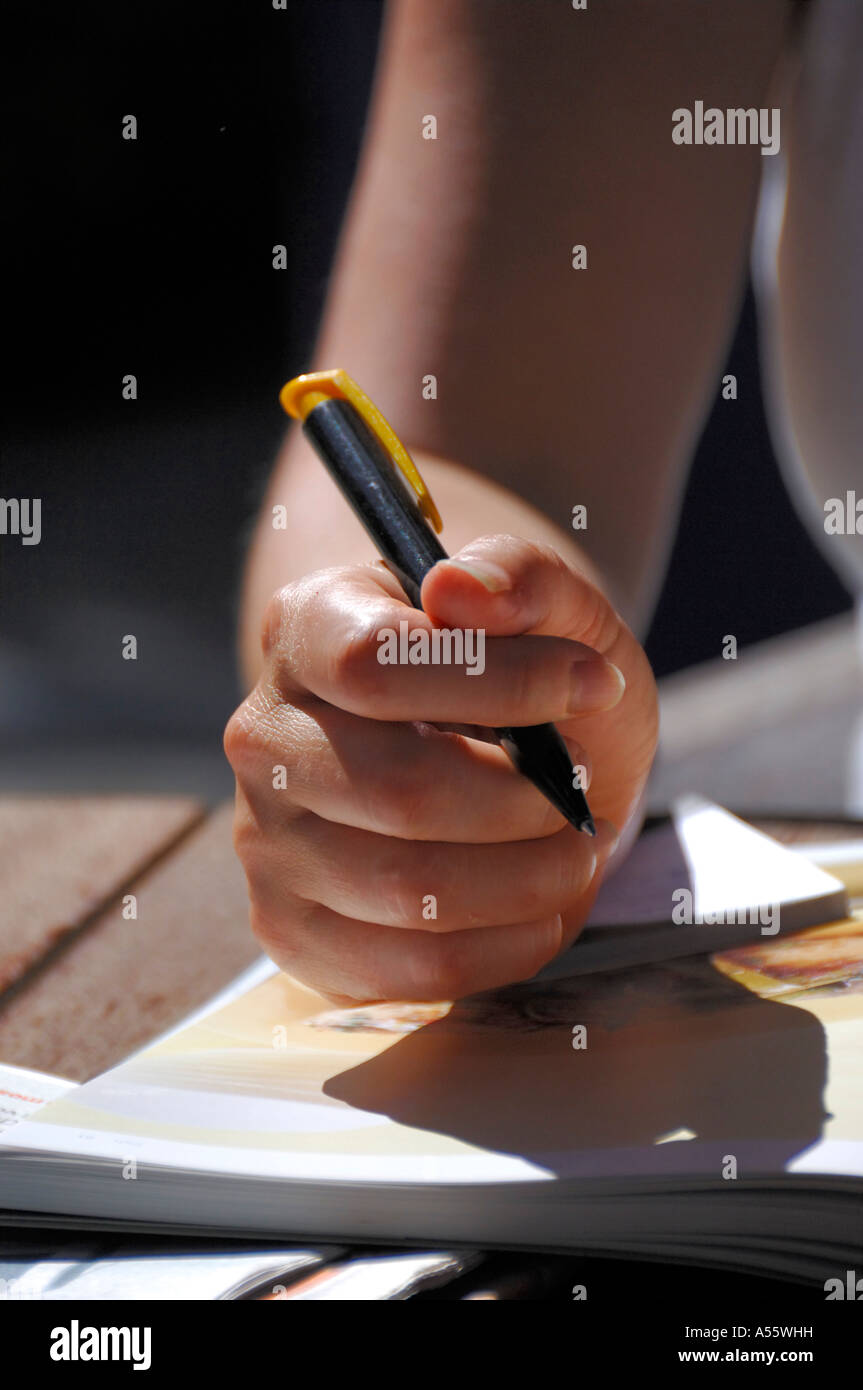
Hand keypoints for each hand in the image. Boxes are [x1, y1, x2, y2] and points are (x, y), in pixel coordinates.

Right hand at [224, 533, 657, 1001]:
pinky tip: (544, 905)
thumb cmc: (524, 678)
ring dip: (528, 878)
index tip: (590, 684)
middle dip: (524, 802)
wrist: (494, 755)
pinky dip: (505, 945)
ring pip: (406, 890)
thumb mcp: (550, 609)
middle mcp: (265, 736)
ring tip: (574, 849)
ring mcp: (268, 840)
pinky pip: (409, 967)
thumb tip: (459, 589)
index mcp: (307, 629)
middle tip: (583, 794)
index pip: (372, 664)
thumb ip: (520, 576)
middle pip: (397, 790)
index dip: (497, 682)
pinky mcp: (293, 930)